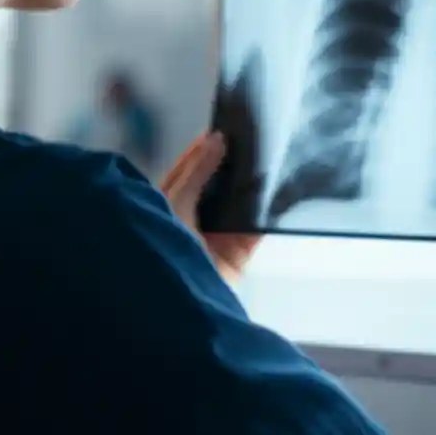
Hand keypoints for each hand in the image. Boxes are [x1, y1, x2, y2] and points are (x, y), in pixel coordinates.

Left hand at [160, 132, 262, 285]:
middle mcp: (189, 221)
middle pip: (214, 186)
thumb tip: (215, 138)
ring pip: (236, 204)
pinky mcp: (238, 256)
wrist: (177, 306)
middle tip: (247, 139)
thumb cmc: (160, 253)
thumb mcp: (174, 202)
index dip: (200, 150)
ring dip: (249, 186)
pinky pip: (256, 228)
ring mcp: (214, 238)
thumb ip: (197, 171)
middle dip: (229, 166)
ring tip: (264, 157)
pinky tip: (275, 190)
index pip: (184, 172)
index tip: (220, 129)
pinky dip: (266, 212)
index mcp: (164, 207)